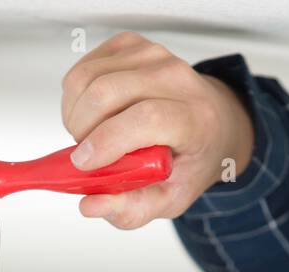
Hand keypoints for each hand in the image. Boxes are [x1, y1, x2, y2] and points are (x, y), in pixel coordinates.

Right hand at [61, 31, 255, 228]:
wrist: (214, 122)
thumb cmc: (190, 161)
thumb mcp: (171, 199)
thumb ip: (132, 210)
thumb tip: (90, 206)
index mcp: (195, 118)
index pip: (146, 119)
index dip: (107, 140)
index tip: (83, 164)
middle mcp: (177, 78)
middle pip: (107, 93)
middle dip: (81, 130)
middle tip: (86, 156)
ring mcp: (152, 55)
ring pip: (87, 79)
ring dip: (74, 114)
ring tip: (89, 136)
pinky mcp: (130, 44)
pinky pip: (83, 69)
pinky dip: (76, 97)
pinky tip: (92, 115)